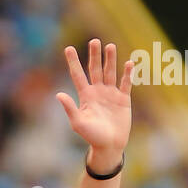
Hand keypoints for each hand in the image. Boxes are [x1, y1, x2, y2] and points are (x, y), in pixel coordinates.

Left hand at [56, 39, 132, 166]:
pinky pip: (125, 83)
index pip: (78, 75)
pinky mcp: (123, 99)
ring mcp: (111, 94)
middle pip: (95, 69)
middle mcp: (98, 92)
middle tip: (94, 41)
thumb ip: (70, 108)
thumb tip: (58, 94)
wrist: (109, 146)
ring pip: (110, 72)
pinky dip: (127, 74)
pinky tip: (128, 63)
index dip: (73, 62)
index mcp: (86, 96)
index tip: (68, 48)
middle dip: (94, 55)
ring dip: (110, 60)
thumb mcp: (78, 123)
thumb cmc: (92, 136)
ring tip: (110, 46)